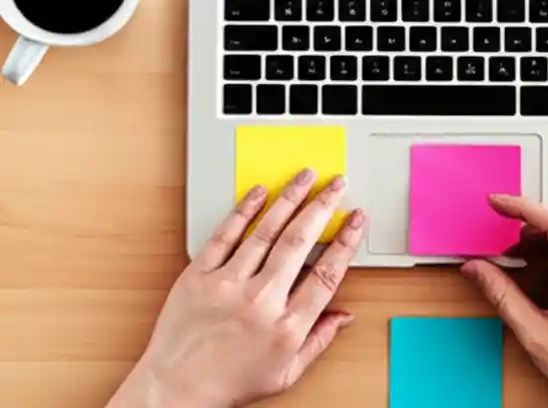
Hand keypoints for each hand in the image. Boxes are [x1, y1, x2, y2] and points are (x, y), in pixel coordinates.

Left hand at [107, 169, 366, 407]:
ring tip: (305, 177)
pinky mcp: (198, 277)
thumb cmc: (228, 384)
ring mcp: (227, 286)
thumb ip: (319, 340)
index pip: (327, 273)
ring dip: (290, 198)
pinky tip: (260, 193)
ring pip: (266, 231)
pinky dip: (244, 210)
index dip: (347, 241)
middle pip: (300, 242)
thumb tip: (345, 315)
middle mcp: (260, 302)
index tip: (356, 219)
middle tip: (337, 185)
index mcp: (287, 326)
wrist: (174, 390)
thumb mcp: (286, 373)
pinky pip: (225, 235)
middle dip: (323, 206)